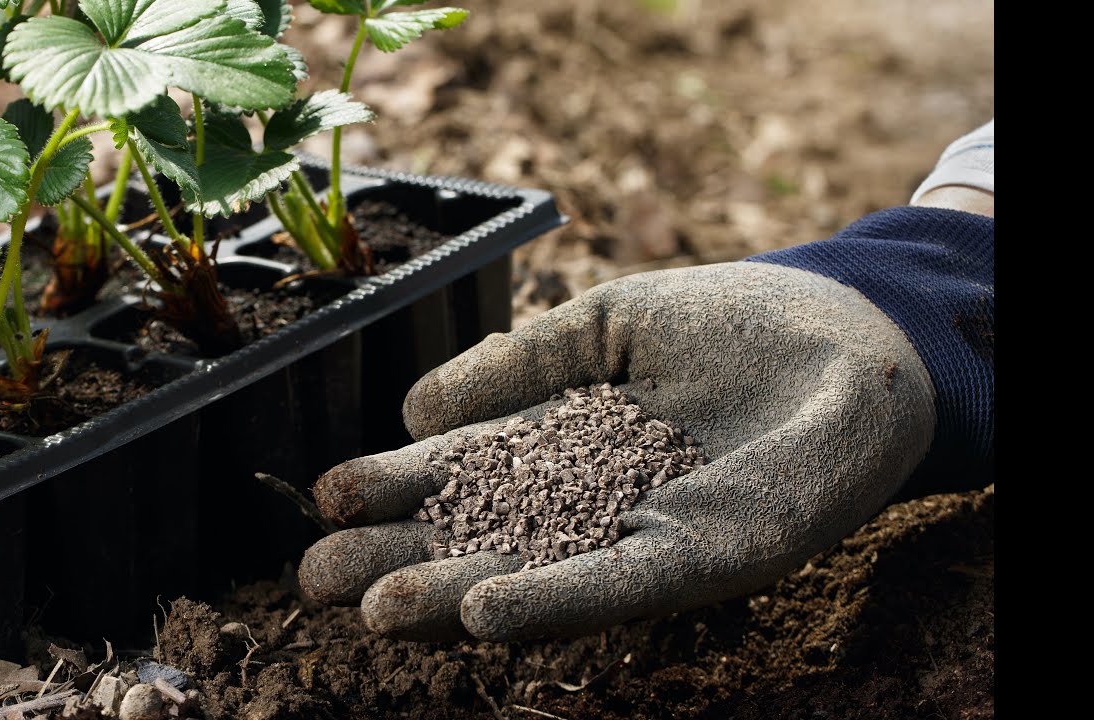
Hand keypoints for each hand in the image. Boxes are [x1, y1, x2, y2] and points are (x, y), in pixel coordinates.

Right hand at [298, 262, 934, 640]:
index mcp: (564, 445)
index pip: (466, 473)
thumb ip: (517, 360)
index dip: (398, 487)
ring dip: (454, 596)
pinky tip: (484, 613)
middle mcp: (593, 504)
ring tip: (376, 610)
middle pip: (482, 538)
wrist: (847, 335)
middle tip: (316, 580)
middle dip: (401, 559)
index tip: (327, 498)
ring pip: (534, 575)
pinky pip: (617, 585)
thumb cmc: (731, 323)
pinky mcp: (704, 559)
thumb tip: (413, 404)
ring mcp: (643, 536)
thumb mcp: (606, 325)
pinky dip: (550, 600)